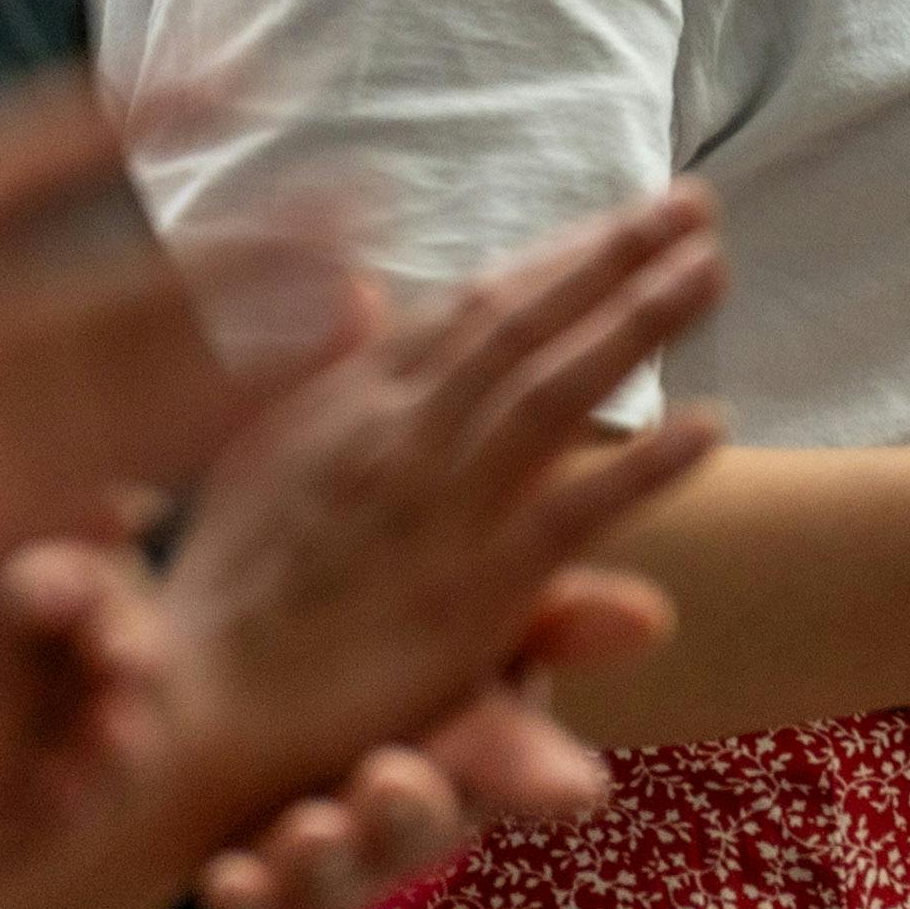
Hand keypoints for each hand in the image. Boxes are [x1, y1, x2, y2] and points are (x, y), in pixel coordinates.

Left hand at [0, 49, 362, 763]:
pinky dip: (187, 457)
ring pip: (139, 387)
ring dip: (248, 350)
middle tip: (362, 212)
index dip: (122, 122)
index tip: (236, 74)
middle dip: (238, 254)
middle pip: (117, 289)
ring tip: (359, 304)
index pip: (23, 171)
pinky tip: (262, 426)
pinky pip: (103, 488)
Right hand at [147, 189, 723, 851]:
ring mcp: (439, 510)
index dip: (553, 258)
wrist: (198, 705)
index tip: (622, 220)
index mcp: (348, 399)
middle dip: (613, 255)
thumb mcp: (257, 457)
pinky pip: (577, 514)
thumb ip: (322, 372)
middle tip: (697, 203)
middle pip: (522, 322)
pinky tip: (711, 426)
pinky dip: (646, 465)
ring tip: (712, 267)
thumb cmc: (225, 591)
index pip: (470, 307)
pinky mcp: (472, 594)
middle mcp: (397, 435)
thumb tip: (369, 287)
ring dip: (639, 320)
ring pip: (556, 390)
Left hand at [198, 565, 675, 908]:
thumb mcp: (473, 621)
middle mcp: (406, 822)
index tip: (571, 783)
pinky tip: (227, 881)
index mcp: (474, 757)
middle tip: (395, 780)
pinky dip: (243, 905)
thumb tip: (651, 615)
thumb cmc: (402, 651)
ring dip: (324, 865)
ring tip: (309, 833)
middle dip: (409, 815)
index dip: (541, 775)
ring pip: (333, 883)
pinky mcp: (256, 889)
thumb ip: (549, 619)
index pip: (523, 767)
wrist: (273, 679)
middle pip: (419, 832)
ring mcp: (330, 863)